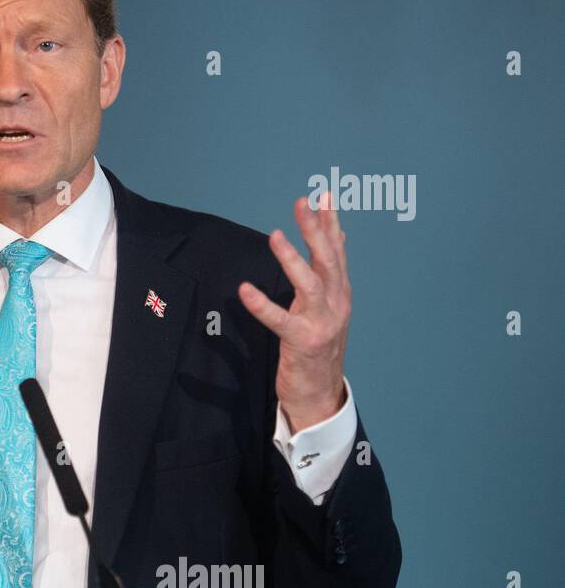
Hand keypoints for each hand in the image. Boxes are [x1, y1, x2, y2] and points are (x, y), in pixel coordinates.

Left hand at [238, 191, 349, 432]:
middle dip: (316, 230)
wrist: (321, 392)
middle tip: (303, 203)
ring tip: (276, 236)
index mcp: (341, 292)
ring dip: (292, 259)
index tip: (324, 195)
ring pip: (310, 284)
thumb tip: (338, 235)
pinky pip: (279, 320)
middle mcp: (336, 304)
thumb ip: (329, 272)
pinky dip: (262, 305)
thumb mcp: (329, 304)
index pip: (337, 250)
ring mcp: (321, 323)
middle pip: (328, 260)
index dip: (331, 222)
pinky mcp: (302, 342)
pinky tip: (245, 291)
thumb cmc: (320, 344)